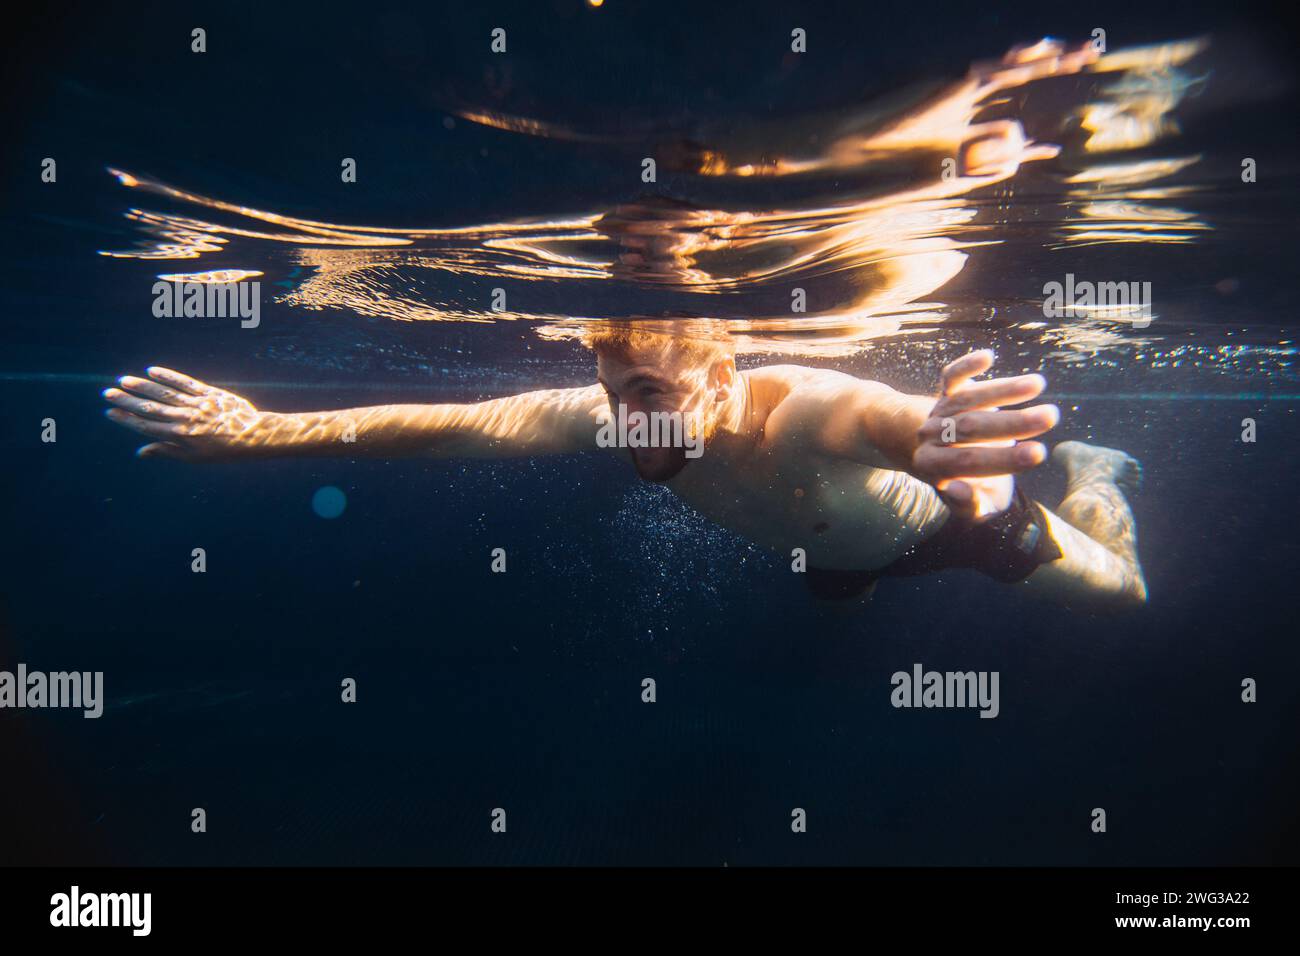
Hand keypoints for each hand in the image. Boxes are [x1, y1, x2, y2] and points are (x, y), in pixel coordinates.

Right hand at [103, 367, 268, 460]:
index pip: (146, 426)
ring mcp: (197, 404)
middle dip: (127, 401)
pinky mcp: (209, 393)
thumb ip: (167, 452)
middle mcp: (185, 419)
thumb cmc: (224, 450)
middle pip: (150, 408)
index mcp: (180, 436)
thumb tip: (140, 452)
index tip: (110, 412)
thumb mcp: (195, 458)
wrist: (255, 436)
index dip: (126, 419)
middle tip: (108, 393)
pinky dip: (168, 376)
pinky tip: (152, 370)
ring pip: (164, 393)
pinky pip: (185, 383)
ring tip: (124, 381)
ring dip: (142, 386)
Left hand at [912, 350, 1058, 518]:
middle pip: (970, 428)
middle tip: (1050, 417)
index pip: (968, 462)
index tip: (1039, 453)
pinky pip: (952, 377)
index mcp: (932, 468)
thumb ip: (968, 505)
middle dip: (1013, 422)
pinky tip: (987, 357)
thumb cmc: (977, 491)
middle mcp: (930, 437)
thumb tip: (958, 489)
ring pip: (968, 399)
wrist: (956, 467)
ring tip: (1038, 385)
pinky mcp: (946, 393)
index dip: (1005, 458)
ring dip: (1005, 389)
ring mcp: (937, 413)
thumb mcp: (976, 509)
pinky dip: (966, 365)